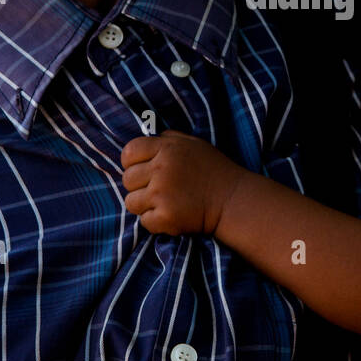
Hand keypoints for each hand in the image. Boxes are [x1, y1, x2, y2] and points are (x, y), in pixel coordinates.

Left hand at [120, 130, 246, 235]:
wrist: (233, 200)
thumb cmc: (213, 170)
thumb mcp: (193, 144)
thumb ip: (168, 139)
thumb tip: (148, 139)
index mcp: (167, 148)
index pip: (129, 153)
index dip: (131, 163)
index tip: (143, 170)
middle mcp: (162, 169)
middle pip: (127, 179)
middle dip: (139, 186)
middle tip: (159, 189)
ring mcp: (162, 194)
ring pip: (131, 202)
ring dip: (145, 205)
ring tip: (165, 203)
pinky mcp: (166, 217)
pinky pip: (144, 221)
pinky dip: (156, 221)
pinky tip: (172, 214)